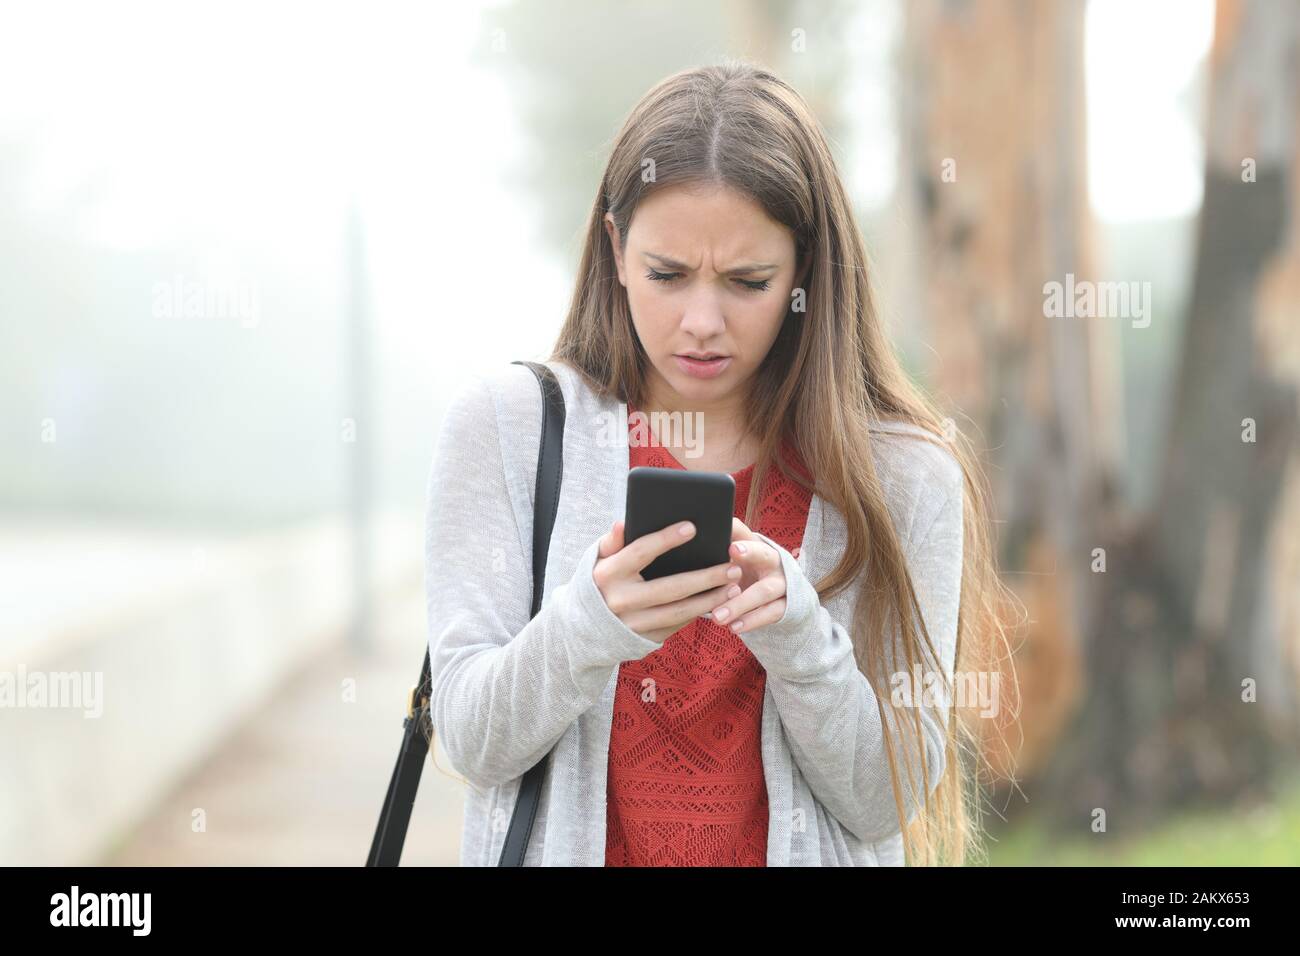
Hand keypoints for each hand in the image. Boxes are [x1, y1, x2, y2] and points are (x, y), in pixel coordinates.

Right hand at [593, 519, 743, 644]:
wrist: (586, 627)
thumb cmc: (601, 581)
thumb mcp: (598, 559)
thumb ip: (612, 541)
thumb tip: (623, 524)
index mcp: (609, 574)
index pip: (641, 552)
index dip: (666, 539)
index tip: (692, 527)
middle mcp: (621, 600)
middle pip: (671, 587)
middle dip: (706, 577)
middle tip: (732, 566)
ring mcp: (635, 623)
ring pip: (680, 611)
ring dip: (711, 599)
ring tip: (734, 586)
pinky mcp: (646, 638)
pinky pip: (678, 624)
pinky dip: (700, 612)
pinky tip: (719, 600)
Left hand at [708, 517, 788, 632]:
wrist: (777, 598)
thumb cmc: (743, 575)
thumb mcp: (731, 564)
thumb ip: (713, 557)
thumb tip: (678, 552)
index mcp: (755, 546)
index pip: (745, 533)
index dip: (735, 531)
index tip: (724, 535)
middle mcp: (771, 561)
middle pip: (763, 553)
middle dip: (749, 551)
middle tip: (731, 551)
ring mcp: (782, 583)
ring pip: (764, 591)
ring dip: (739, 603)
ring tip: (717, 616)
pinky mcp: (786, 605)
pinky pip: (770, 612)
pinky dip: (751, 620)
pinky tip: (734, 627)